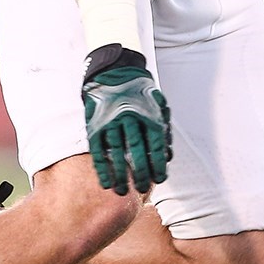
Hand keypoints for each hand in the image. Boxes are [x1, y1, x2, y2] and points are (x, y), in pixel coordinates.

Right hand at [81, 44, 170, 194]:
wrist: (113, 71)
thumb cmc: (140, 93)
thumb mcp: (157, 105)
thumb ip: (164, 129)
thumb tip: (168, 156)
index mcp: (148, 113)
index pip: (156, 145)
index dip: (158, 165)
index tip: (158, 179)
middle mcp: (130, 118)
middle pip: (136, 151)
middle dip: (140, 173)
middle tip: (141, 188)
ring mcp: (111, 121)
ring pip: (116, 153)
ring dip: (119, 175)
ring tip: (122, 191)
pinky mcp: (95, 124)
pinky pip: (98, 150)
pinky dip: (102, 168)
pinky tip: (106, 182)